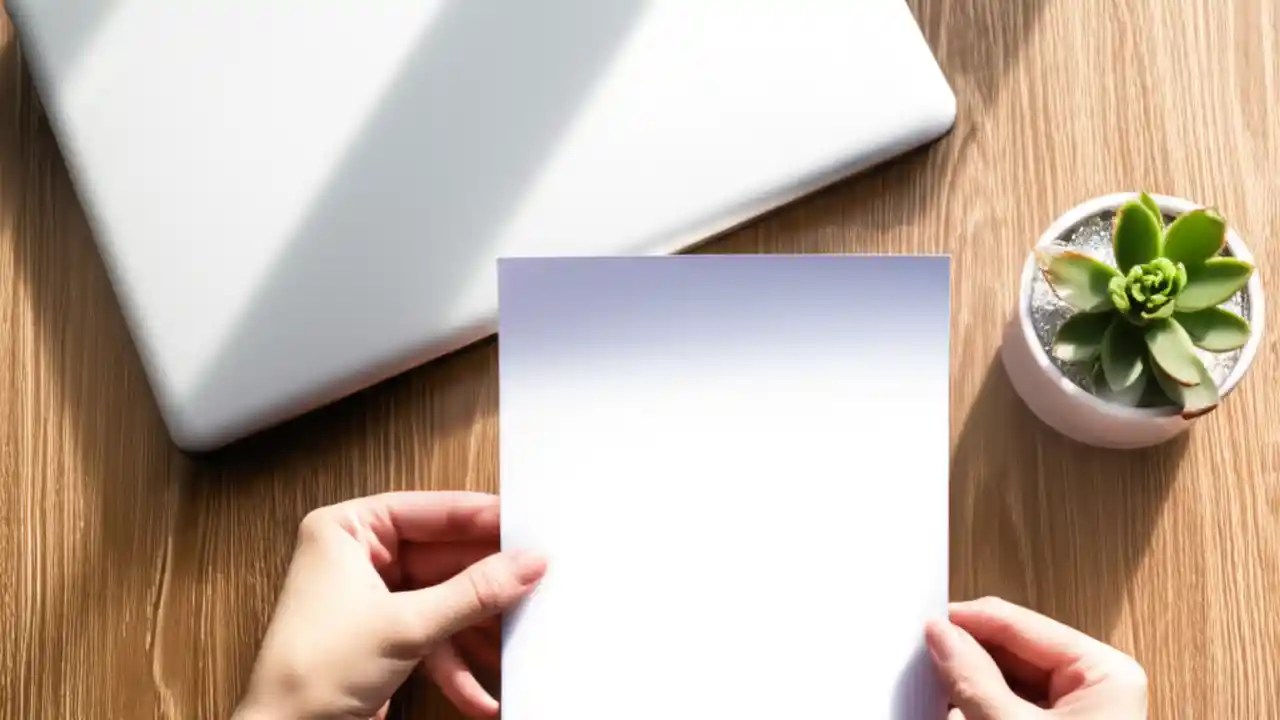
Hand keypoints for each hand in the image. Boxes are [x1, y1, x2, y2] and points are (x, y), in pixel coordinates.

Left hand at [234, 492, 545, 719]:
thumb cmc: (308, 675)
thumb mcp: (404, 626)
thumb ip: (473, 592)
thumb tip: (524, 563)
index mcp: (346, 530)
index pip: (430, 511)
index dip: (481, 519)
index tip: (526, 527)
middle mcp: (359, 557)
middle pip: (444, 557)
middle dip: (487, 582)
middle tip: (534, 580)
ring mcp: (374, 598)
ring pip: (446, 598)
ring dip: (478, 628)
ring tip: (516, 634)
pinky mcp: (386, 636)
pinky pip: (437, 635)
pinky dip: (458, 663)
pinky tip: (481, 690)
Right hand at [925, 597, 1146, 718]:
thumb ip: (975, 680)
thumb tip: (943, 636)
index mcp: (1107, 672)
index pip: (1022, 624)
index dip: (969, 620)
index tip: (928, 623)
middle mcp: (1096, 686)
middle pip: (1012, 651)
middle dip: (967, 655)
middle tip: (925, 655)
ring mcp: (1078, 712)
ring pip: (1006, 680)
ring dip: (968, 682)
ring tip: (934, 683)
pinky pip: (1009, 706)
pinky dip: (978, 705)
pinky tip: (953, 706)